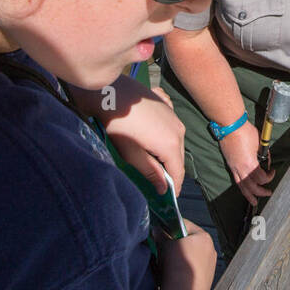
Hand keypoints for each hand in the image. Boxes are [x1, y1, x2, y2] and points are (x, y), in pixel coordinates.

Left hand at [84, 77, 185, 194]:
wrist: (111, 92)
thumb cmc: (118, 125)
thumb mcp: (131, 154)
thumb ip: (151, 172)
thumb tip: (164, 188)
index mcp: (171, 144)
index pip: (178, 173)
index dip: (174, 187)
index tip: (168, 197)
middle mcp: (179, 130)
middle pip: (178, 158)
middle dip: (170, 170)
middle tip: (156, 181)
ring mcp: (175, 116)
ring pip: (175, 142)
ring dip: (166, 152)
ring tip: (150, 158)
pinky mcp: (168, 107)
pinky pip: (171, 126)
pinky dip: (164, 134)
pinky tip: (150, 133)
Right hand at [157, 218, 216, 289]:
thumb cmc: (177, 265)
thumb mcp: (164, 245)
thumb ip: (161, 235)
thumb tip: (157, 230)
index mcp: (203, 236)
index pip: (185, 224)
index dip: (171, 226)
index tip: (161, 230)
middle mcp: (210, 249)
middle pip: (190, 241)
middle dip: (176, 242)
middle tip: (163, 246)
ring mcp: (210, 265)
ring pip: (192, 256)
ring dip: (181, 257)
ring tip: (168, 262)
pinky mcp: (208, 279)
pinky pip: (194, 269)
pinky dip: (185, 269)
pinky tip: (175, 274)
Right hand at [219, 122, 274, 206]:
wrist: (230, 126)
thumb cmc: (245, 132)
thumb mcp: (260, 143)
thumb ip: (264, 153)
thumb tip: (265, 159)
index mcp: (250, 164)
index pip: (262, 178)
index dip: (269, 177)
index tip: (272, 171)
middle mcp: (241, 169)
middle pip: (252, 187)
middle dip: (261, 192)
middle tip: (268, 193)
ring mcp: (234, 167)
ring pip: (242, 186)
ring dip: (248, 195)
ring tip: (254, 202)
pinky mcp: (230, 164)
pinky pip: (236, 180)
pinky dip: (241, 186)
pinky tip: (244, 189)